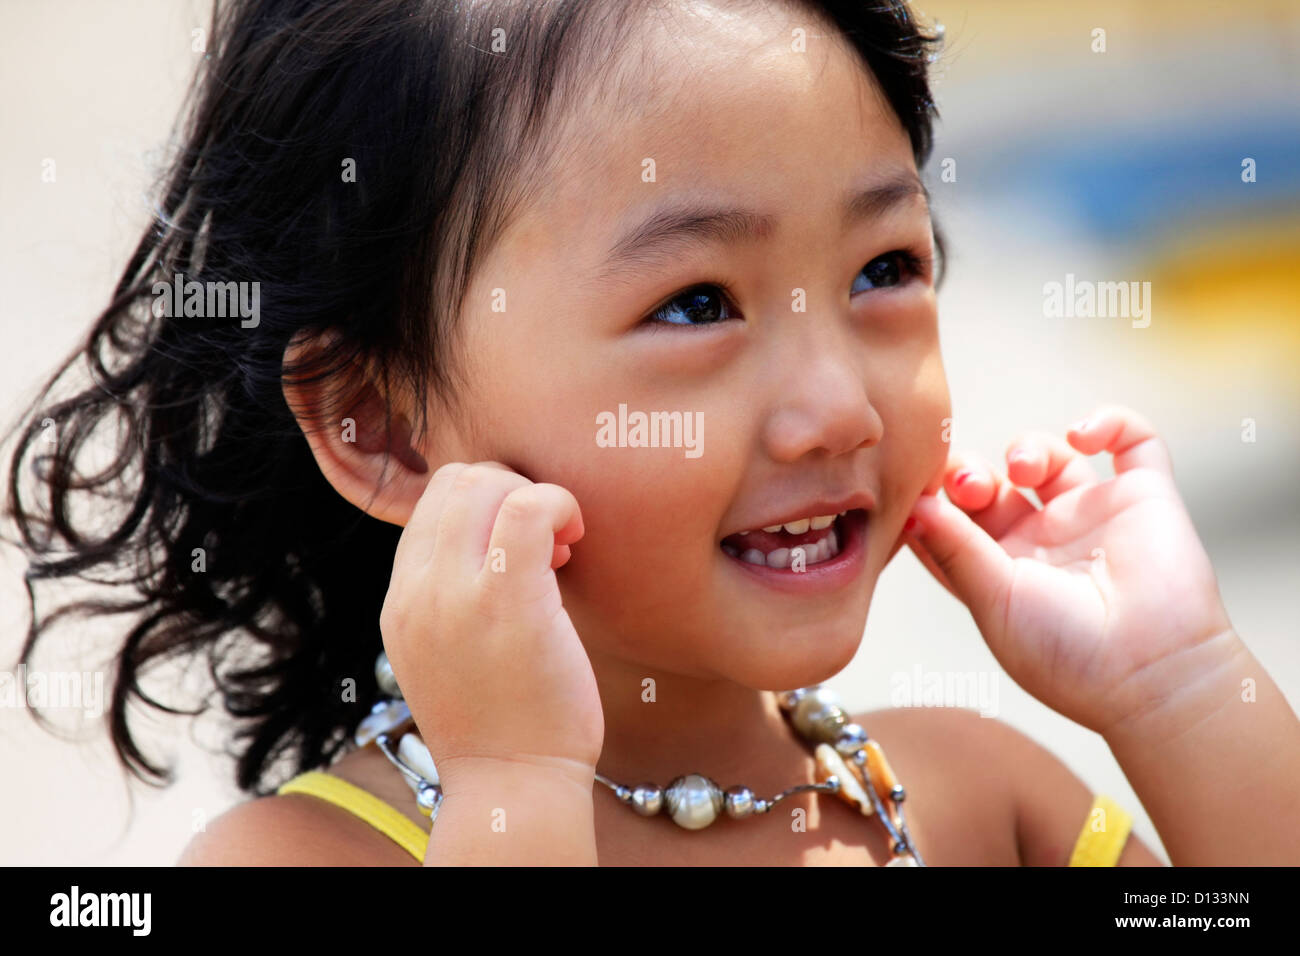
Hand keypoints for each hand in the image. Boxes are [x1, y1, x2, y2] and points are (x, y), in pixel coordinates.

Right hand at [379, 461, 602, 787]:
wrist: (513, 783)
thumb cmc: (501, 722)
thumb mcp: (447, 651)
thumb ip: (453, 595)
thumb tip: (498, 535)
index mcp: (400, 600)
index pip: (431, 503)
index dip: (486, 504)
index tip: (523, 546)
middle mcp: (416, 591)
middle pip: (456, 480)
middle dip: (511, 490)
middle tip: (547, 542)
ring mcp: (455, 594)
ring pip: (485, 481)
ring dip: (534, 497)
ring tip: (560, 548)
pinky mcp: (506, 601)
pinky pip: (529, 507)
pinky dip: (559, 505)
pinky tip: (573, 543)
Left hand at [901, 404, 1237, 735]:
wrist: (1151, 672)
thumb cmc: (1065, 653)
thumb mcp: (992, 599)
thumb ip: (955, 548)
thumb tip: (912, 507)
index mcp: (998, 570)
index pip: (952, 521)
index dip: (932, 499)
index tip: (920, 493)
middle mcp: (1041, 540)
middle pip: (992, 484)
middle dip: (969, 472)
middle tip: (969, 484)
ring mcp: (1091, 516)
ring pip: (1049, 458)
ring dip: (1027, 447)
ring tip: (1024, 467)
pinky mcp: (1143, 497)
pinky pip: (1133, 440)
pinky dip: (1109, 421)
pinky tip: (1083, 434)